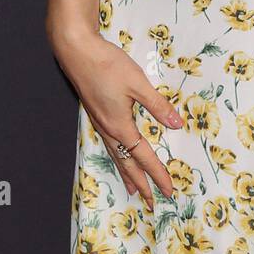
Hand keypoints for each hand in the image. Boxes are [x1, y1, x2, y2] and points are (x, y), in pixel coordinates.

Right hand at [52, 30, 183, 211]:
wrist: (78, 52)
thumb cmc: (108, 65)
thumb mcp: (138, 83)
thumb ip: (157, 105)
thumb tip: (176, 124)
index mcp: (120, 125)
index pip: (143, 156)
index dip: (157, 173)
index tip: (169, 190)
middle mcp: (108, 129)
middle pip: (127, 164)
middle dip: (140, 183)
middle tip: (151, 202)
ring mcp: (100, 123)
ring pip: (116, 156)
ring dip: (127, 174)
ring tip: (133, 190)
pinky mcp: (96, 114)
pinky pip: (109, 145)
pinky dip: (117, 158)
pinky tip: (118, 155)